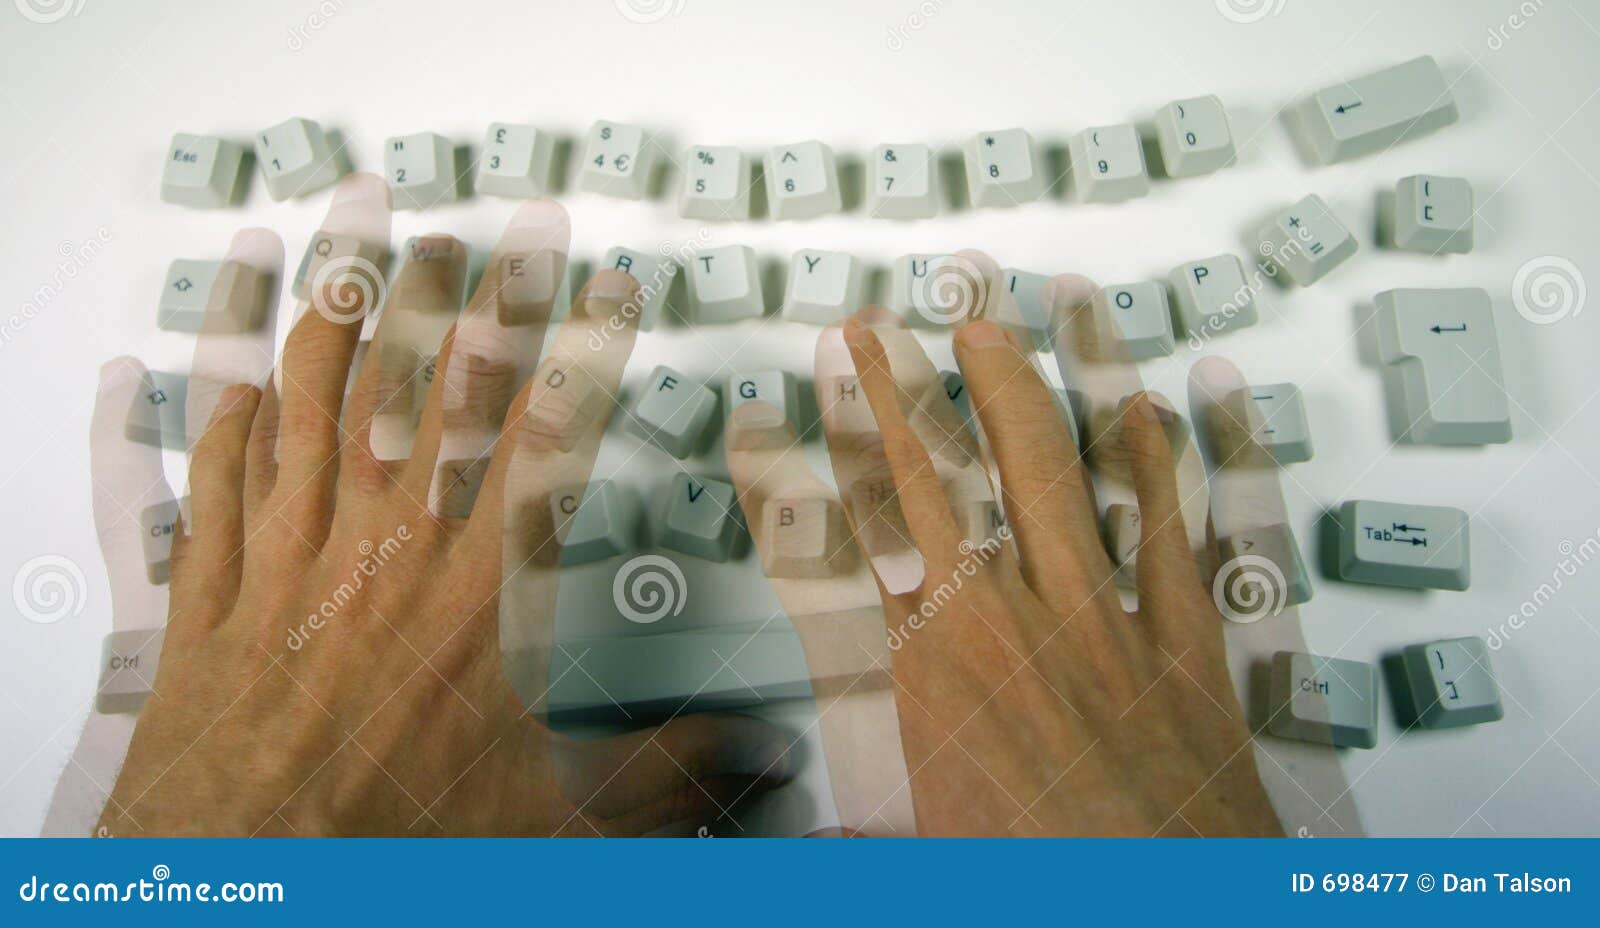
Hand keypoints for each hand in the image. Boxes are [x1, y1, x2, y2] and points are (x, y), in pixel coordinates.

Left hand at [94, 177, 789, 835]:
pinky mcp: (216, 592)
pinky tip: (230, 365)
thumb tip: (763, 758)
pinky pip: (211, 477)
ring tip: (354, 234)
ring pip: (313, 404)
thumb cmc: (398, 846)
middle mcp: (384, 553)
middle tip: (488, 227)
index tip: (605, 288)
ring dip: (336, 310)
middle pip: (424, 392)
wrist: (250, 883)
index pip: (542, 439)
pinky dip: (218, 413)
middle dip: (462, 298)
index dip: (579, 353)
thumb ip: (667, 773)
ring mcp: (292, 560)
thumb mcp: (561, 818)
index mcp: (477, 597)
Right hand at [798, 298, 1280, 835]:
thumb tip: (804, 853)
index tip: (763, 412)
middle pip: (943, 480)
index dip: (794, 469)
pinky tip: (1172, 395)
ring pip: (1063, 471)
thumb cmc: (1035, 884)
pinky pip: (1189, 524)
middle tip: (880, 325)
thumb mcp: (911, 852)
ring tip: (1015, 310)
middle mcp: (1010, 622)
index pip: (839, 544)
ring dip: (1033, 384)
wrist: (1167, 912)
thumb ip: (849, 837)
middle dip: (905, 393)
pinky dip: (1180, 457)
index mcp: (928, 676)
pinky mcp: (1191, 639)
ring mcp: (1106, 618)